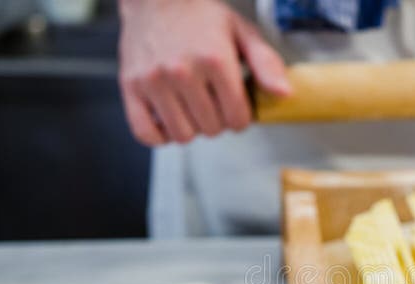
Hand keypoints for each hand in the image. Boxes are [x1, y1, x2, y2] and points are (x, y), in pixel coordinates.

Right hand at [118, 0, 290, 145]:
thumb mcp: (243, 32)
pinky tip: (169, 117)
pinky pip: (146, 133)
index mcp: (214, 60)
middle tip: (212, 100)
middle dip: (218, 120)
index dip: (241, 117)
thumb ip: (266, 64)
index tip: (235, 105)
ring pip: (182, 135)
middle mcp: (182, 71)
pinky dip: (160, 134)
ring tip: (192, 106)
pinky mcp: (131, 86)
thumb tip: (284, 94)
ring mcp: (153, 80)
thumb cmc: (201, 16)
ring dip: (192, 127)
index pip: (237, 118)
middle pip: (212, 129)